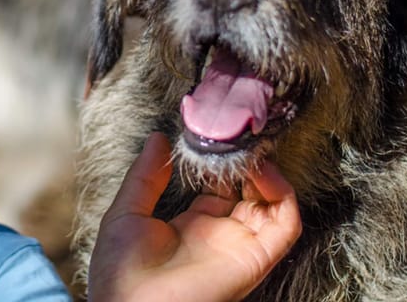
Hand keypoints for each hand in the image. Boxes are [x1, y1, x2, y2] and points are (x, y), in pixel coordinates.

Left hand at [86, 132, 301, 301]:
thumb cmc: (120, 270)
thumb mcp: (128, 212)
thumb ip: (146, 175)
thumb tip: (158, 139)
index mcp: (191, 226)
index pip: (220, 188)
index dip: (223, 162)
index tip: (218, 135)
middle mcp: (219, 236)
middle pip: (250, 193)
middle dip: (249, 164)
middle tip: (241, 137)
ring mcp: (239, 246)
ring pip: (273, 206)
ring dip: (270, 176)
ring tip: (252, 152)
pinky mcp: (255, 257)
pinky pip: (286, 225)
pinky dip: (283, 196)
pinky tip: (263, 174)